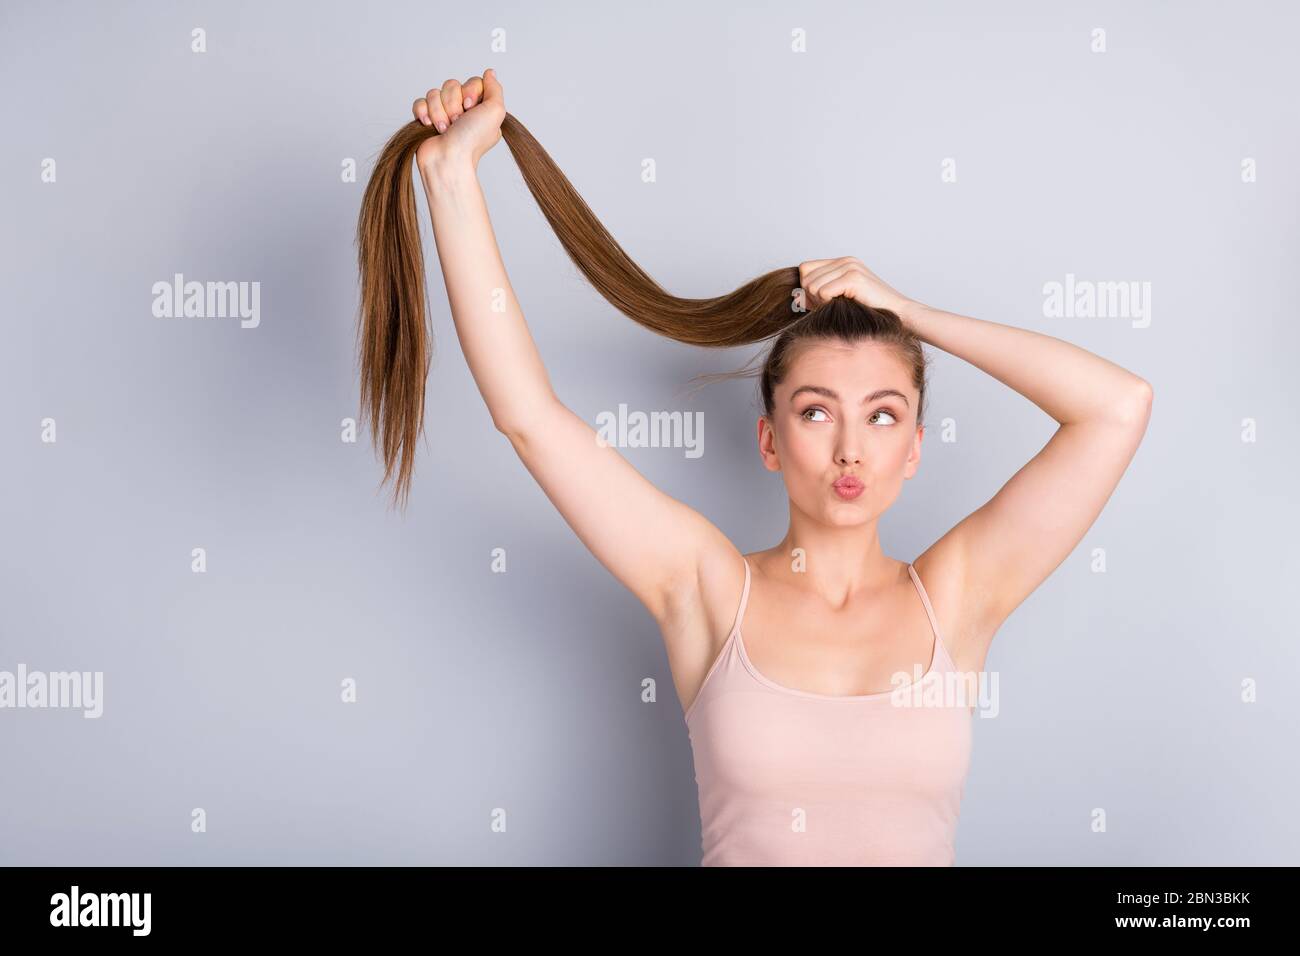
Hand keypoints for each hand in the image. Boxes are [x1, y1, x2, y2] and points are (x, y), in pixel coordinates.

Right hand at [412, 68, 505, 173]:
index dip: (469, 91)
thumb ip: (495, 88)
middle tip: (457, 122)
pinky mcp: (426, 119)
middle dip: (452, 103)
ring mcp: (443, 114)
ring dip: (438, 111)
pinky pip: (420, 102)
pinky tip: (428, 125)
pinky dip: (423, 112)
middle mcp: (462, 110)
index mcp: (480, 108)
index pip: (472, 81)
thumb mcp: (496, 112)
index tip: (471, 108)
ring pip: (434, 92)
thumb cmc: (472, 141)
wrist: (448, 160)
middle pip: (452, 84)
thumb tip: (490, 72)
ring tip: (444, 129)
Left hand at [798, 256, 914, 316]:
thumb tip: (796, 298)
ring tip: (838, 307)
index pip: (805, 268)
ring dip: (820, 302)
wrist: (897, 315)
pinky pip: (823, 292)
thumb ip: (817, 296)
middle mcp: (845, 261)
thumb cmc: (869, 311)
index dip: (807, 287)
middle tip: (829, 306)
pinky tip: (844, 306)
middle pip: (805, 277)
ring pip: (812, 286)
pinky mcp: (853, 277)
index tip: (820, 302)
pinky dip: (828, 304)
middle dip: (812, 297)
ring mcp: (849, 267)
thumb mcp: (838, 300)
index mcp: (841, 263)